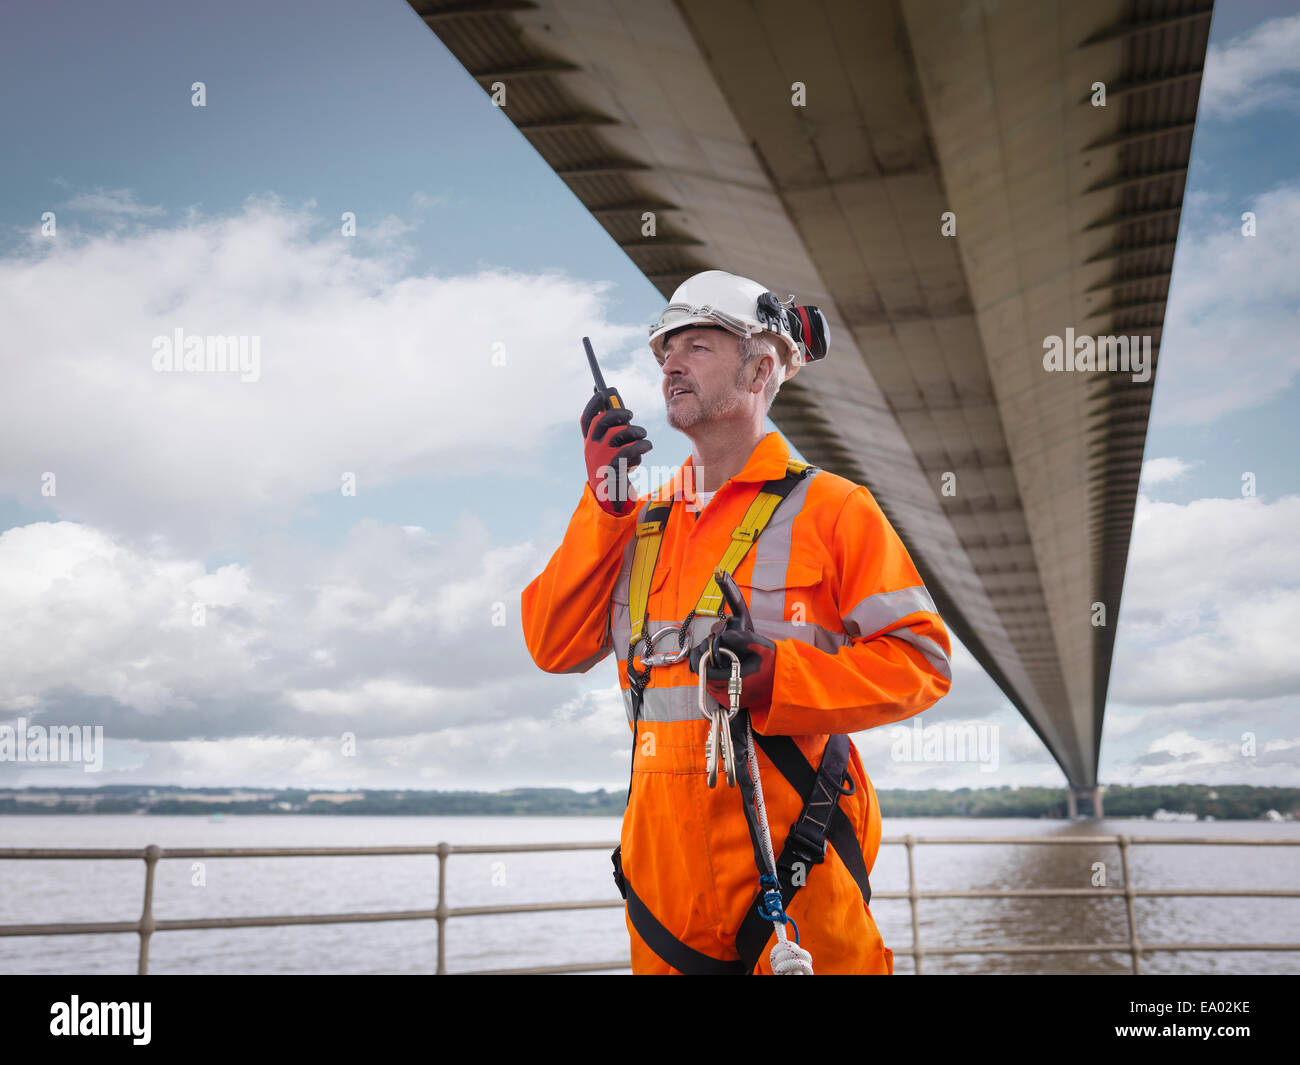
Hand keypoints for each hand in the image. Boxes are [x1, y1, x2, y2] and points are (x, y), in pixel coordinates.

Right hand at [581, 389, 651, 515]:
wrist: (610, 497)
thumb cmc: (614, 468)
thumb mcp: (609, 450)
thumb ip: (614, 432)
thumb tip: (622, 410)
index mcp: (589, 442)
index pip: (587, 418)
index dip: (593, 403)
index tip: (603, 393)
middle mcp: (592, 448)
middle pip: (602, 421)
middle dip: (619, 413)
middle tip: (630, 415)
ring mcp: (601, 458)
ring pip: (620, 433)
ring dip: (637, 432)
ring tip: (644, 437)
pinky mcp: (613, 467)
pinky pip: (630, 449)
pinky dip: (641, 447)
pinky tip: (645, 447)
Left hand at [689, 618, 776, 710]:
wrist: (786, 681)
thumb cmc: (774, 663)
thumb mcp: (759, 645)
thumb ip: (740, 639)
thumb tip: (722, 637)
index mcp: (739, 682)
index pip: (708, 674)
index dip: (703, 660)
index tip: (707, 649)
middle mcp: (734, 696)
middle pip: (706, 681)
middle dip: (705, 665)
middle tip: (709, 651)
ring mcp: (734, 702)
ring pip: (710, 688)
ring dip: (709, 673)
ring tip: (715, 659)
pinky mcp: (736, 703)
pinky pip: (718, 693)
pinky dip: (715, 681)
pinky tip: (721, 670)